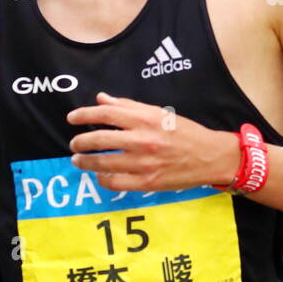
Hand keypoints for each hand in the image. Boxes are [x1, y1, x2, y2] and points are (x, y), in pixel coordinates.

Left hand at [66, 92, 241, 191]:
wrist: (210, 156)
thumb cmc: (185, 132)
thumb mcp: (158, 113)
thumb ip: (129, 106)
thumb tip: (101, 99)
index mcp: (145, 119)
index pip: (105, 114)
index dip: (84, 115)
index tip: (72, 118)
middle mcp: (143, 140)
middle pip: (99, 139)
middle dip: (80, 142)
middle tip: (74, 144)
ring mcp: (144, 163)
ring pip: (103, 162)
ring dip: (85, 161)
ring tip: (78, 160)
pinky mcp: (147, 182)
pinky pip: (115, 182)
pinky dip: (102, 179)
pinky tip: (100, 175)